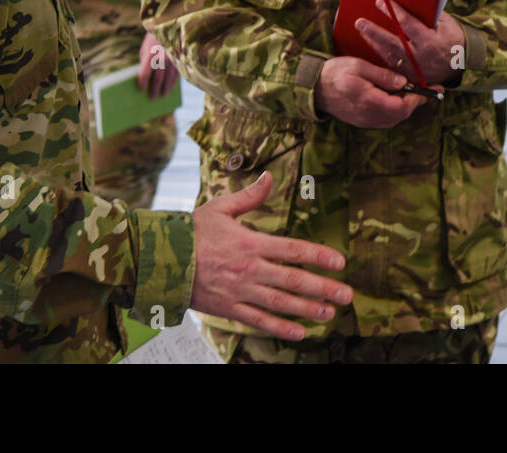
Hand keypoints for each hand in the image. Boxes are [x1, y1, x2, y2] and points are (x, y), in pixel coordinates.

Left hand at [136, 32, 178, 98]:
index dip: (142, 83)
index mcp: (151, 54)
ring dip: (166, 88)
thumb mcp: (145, 50)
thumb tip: (145, 79)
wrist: (167, 26)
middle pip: (158, 78)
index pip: (145, 73)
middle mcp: (162, 58)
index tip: (141, 91)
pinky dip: (173, 82)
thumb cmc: (153, 40)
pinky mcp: (180, 59)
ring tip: (162, 95)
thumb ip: (145, 63)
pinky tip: (170, 87)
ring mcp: (173, 59)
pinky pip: (177, 73)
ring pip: (170, 78)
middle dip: (155, 89)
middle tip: (152, 98)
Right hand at [191, 171, 353, 339]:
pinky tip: (299, 331)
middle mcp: (249, 269)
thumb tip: (270, 176)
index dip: (319, 256)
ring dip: (308, 309)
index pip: (293, 250)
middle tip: (347, 295)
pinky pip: (258, 321)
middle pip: (293, 280)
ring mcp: (239, 291)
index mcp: (250, 243)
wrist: (159, 260)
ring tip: (330, 313)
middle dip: (324, 288)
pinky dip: (280, 327)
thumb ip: (249, 196)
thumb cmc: (190, 232)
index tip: (340, 262)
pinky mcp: (228, 308)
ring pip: (280, 304)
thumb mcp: (219, 208)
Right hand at [312, 56, 432, 127]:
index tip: (430, 88)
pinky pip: (385, 119)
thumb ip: (382, 75)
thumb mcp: (358, 66)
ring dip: (407, 106)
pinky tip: (400, 98)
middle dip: (416, 102)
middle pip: (400, 114)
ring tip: (419, 92)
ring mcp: (365, 121)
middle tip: (430, 90)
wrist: (313, 87)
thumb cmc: (334, 73)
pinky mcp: (362, 121)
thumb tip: (403, 82)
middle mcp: (368, 115)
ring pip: (394, 118)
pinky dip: (396, 109)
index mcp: (368, 101)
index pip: (401, 107)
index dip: (418, 99)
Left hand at [356, 0, 464, 84]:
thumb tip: (407, 0)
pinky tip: (371, 45)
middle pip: (393, 43)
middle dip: (375, 32)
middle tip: (360, 22)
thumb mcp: (446, 22)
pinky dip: (381, 54)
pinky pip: (392, 66)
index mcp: (431, 42)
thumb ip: (427, 14)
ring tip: (362, 30)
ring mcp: (415, 70)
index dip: (393, 12)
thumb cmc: (453, 37)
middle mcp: (421, 58)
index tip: (379, 1)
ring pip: (389, 56)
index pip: (408, 25)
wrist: (463, 62)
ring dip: (374, 43)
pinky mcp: (411, 77)